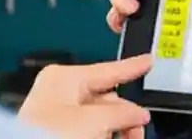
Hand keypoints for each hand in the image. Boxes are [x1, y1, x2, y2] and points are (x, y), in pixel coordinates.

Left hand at [16, 54, 152, 138]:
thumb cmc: (43, 135)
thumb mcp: (91, 121)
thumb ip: (120, 113)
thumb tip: (139, 113)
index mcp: (63, 79)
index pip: (107, 69)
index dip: (131, 66)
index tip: (148, 61)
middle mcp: (60, 93)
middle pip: (107, 99)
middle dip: (125, 116)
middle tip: (138, 130)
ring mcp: (58, 116)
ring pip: (101, 119)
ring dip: (115, 129)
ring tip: (124, 137)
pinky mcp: (59, 132)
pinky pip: (90, 130)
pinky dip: (103, 135)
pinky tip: (109, 138)